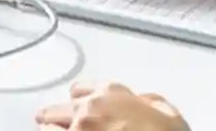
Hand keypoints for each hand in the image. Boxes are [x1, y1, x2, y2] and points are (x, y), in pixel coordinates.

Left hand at [37, 82, 189, 130]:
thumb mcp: (168, 113)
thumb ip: (150, 102)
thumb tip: (146, 102)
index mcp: (113, 94)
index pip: (81, 89)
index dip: (81, 101)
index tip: (78, 106)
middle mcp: (90, 108)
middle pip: (59, 107)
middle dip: (58, 116)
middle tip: (55, 123)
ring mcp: (77, 130)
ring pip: (47, 124)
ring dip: (52, 129)